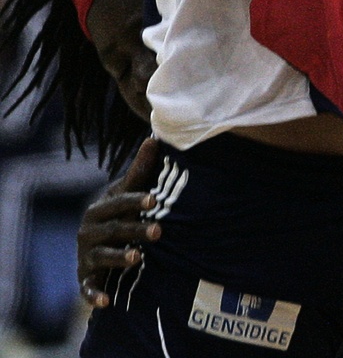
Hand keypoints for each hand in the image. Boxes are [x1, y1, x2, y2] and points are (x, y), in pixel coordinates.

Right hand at [77, 137, 160, 308]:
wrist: (96, 249)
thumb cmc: (118, 215)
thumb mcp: (126, 195)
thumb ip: (140, 170)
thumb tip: (153, 138)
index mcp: (99, 208)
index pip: (119, 202)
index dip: (136, 200)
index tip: (154, 200)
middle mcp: (88, 231)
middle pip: (114, 229)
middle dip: (136, 230)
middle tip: (160, 232)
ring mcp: (86, 255)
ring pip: (103, 257)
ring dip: (120, 258)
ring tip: (139, 258)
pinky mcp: (85, 278)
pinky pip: (87, 288)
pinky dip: (94, 294)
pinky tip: (106, 301)